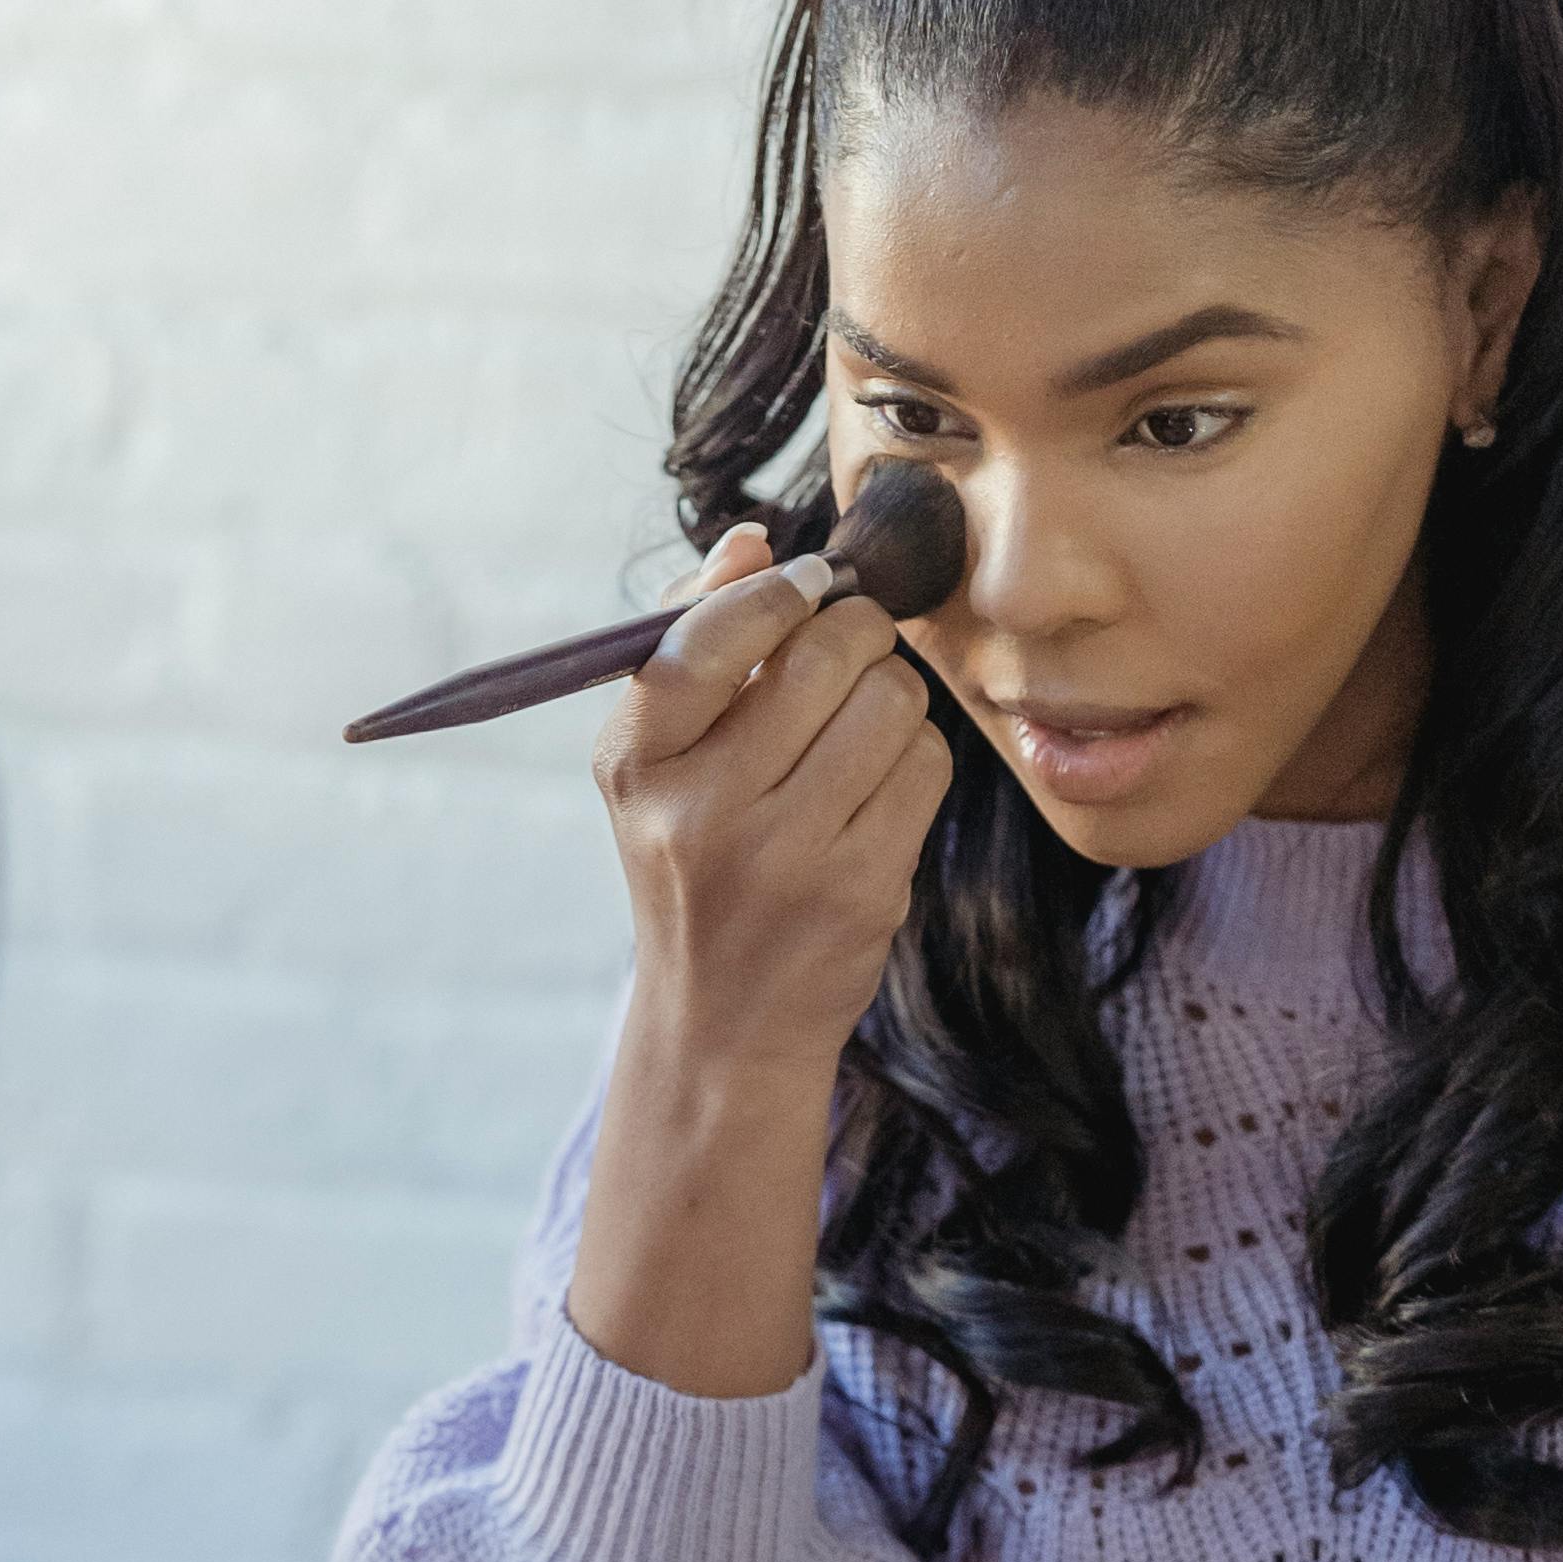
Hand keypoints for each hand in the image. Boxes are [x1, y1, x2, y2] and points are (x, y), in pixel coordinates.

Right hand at [590, 521, 953, 1092]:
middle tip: (849, 649)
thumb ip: (693, 638)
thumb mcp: (658, 762)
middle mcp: (702, 811)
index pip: (708, 637)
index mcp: (635, 763)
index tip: (804, 585)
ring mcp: (785, 856)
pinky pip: (926, 766)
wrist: (723, 1021)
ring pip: (890, 703)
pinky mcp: (861, 889)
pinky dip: (916, 759)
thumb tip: (752, 540)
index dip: (774, 592)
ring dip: (892, 696)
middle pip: (825, 654)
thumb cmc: (695, 862)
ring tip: (859, 728)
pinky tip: (878, 788)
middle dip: (856, 633)